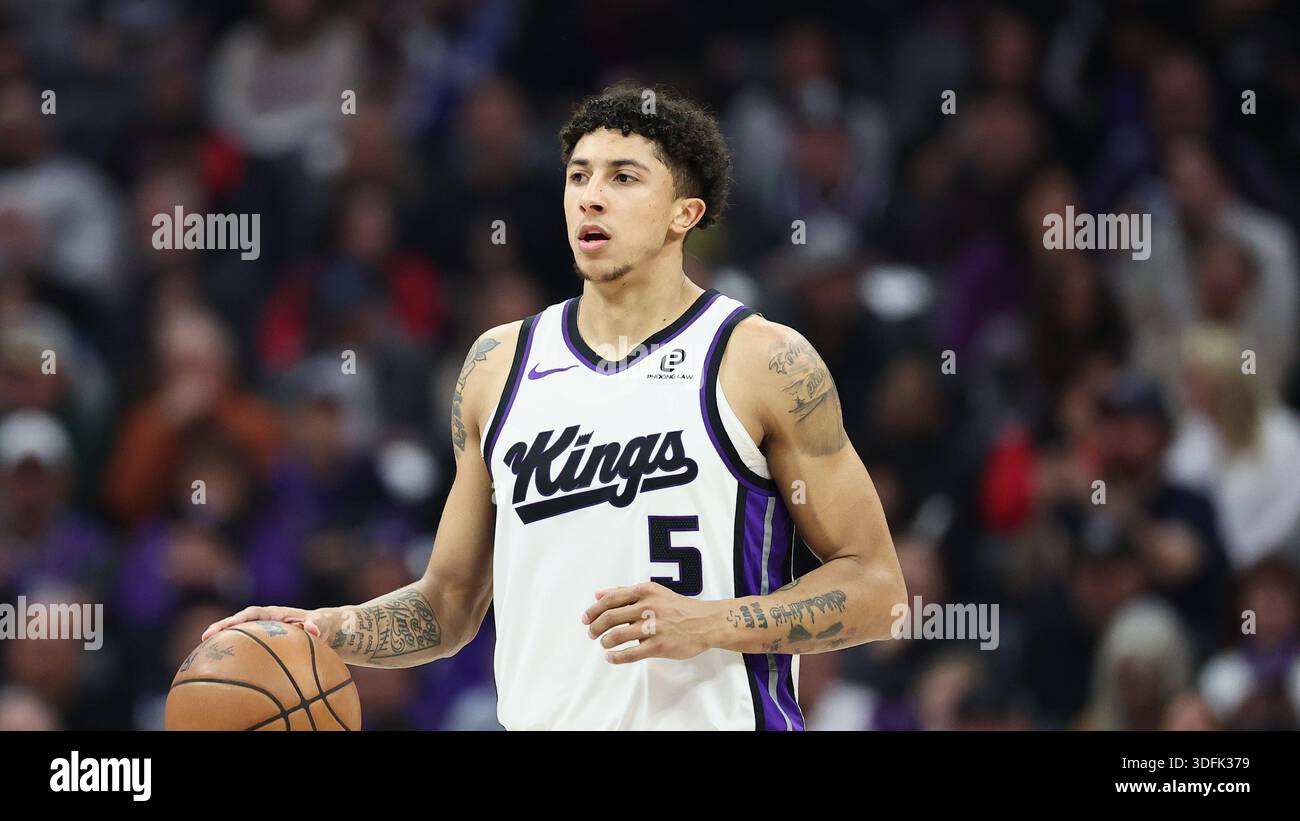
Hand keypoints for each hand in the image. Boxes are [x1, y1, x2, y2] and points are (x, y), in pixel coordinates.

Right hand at [201, 605, 326, 641]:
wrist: (322, 627)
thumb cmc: (320, 624)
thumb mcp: (320, 623)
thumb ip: (315, 624)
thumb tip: (312, 629)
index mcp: (275, 613)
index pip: (254, 613)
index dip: (240, 618)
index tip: (227, 625)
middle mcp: (265, 620)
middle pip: (239, 621)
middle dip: (222, 627)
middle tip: (204, 637)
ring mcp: (262, 630)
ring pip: (239, 633)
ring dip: (223, 639)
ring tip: (203, 651)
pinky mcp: (263, 641)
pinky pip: (246, 646)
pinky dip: (235, 652)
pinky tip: (223, 667)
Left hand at [580, 582, 715, 663]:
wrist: (706, 622)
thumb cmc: (678, 607)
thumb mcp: (653, 592)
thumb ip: (625, 592)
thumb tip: (599, 594)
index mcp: (645, 591)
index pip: (611, 599)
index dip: (594, 610)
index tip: (586, 619)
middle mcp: (648, 607)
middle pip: (610, 617)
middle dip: (595, 627)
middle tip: (591, 634)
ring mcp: (653, 627)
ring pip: (618, 635)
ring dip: (605, 641)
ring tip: (604, 644)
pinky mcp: (659, 645)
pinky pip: (631, 653)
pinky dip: (616, 657)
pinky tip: (610, 657)